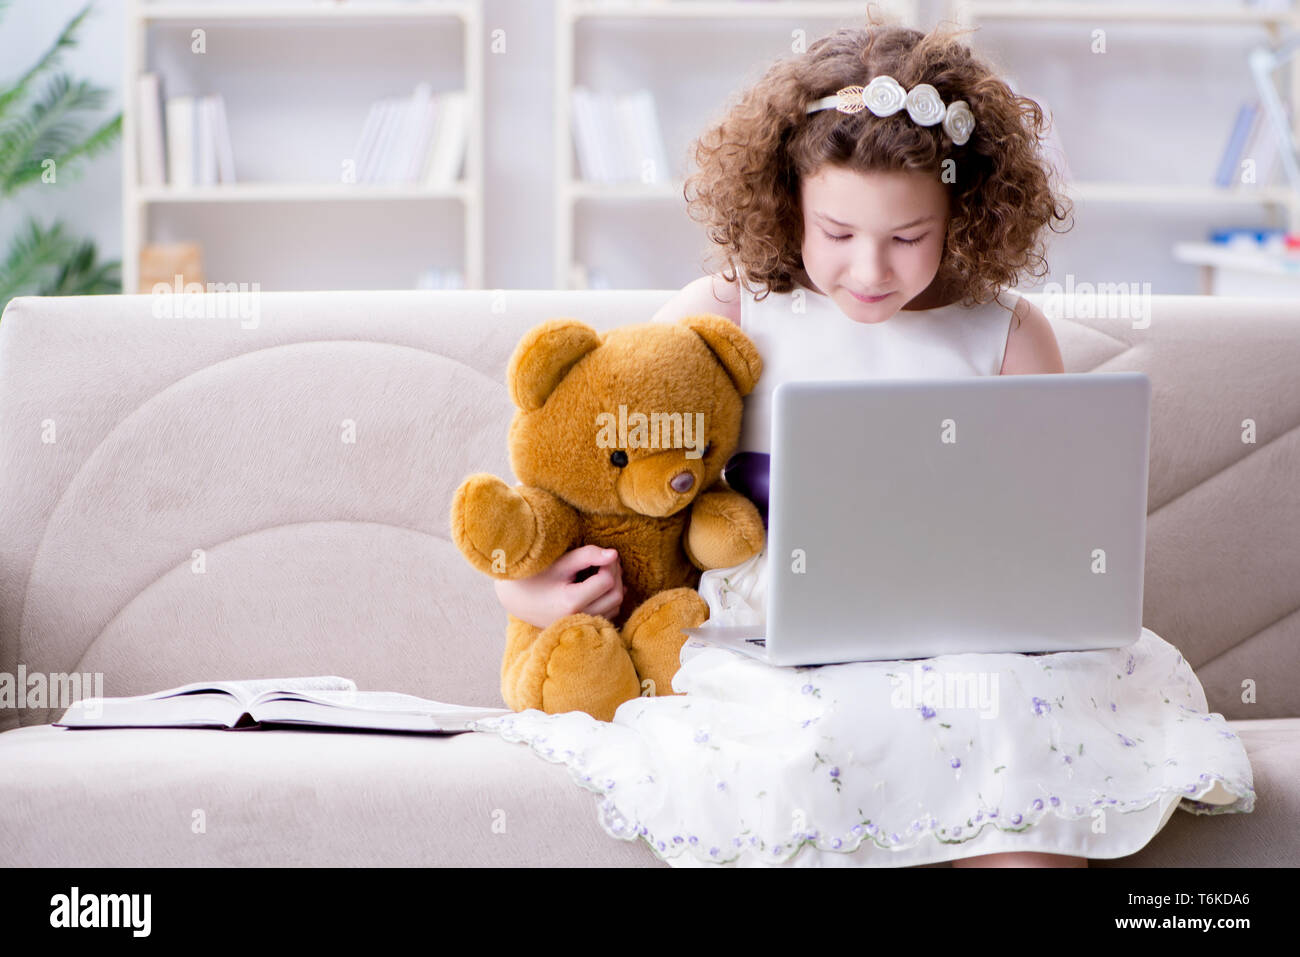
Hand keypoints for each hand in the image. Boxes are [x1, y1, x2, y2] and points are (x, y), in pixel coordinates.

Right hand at [493, 544, 624, 629]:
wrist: (515, 598)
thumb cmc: (535, 576)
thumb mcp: (560, 562)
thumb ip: (588, 555)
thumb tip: (615, 554)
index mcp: (571, 601)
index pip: (607, 581)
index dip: (609, 564)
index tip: (602, 554)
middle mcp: (578, 618)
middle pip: (615, 596)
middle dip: (616, 575)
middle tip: (606, 560)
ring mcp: (579, 626)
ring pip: (614, 608)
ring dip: (615, 588)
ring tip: (603, 571)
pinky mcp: (581, 628)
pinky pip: (607, 616)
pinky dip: (609, 601)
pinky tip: (600, 587)